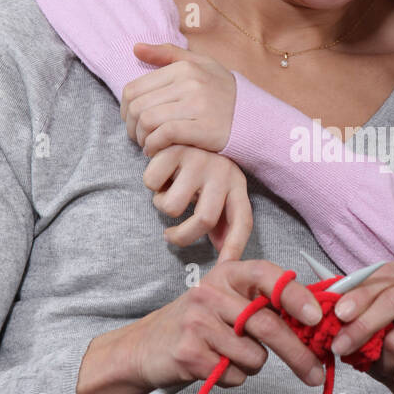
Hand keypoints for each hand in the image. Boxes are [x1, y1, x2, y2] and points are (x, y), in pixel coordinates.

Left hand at [120, 42, 235, 153]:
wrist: (256, 118)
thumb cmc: (225, 92)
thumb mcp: (202, 65)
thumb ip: (168, 54)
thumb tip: (135, 49)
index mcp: (184, 68)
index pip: (134, 88)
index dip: (126, 109)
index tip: (133, 121)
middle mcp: (189, 83)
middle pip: (138, 106)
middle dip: (131, 126)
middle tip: (138, 137)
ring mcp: (197, 105)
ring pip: (148, 121)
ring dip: (141, 138)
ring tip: (147, 144)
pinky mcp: (203, 128)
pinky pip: (164, 135)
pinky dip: (154, 146)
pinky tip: (156, 151)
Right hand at [124, 259, 325, 391]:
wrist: (145, 348)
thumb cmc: (198, 325)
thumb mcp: (227, 301)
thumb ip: (263, 303)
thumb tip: (314, 319)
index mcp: (228, 274)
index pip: (268, 276)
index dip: (296, 295)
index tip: (316, 317)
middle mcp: (211, 293)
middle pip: (268, 326)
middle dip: (298, 355)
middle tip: (316, 373)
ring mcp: (198, 322)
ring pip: (255, 357)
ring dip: (252, 365)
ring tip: (229, 355)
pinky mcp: (189, 352)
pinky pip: (235, 375)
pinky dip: (232, 378)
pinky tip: (214, 365)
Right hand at [143, 144, 252, 260]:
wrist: (186, 127)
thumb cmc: (202, 172)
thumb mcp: (217, 194)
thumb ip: (221, 224)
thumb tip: (223, 256)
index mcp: (237, 186)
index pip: (243, 220)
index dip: (235, 245)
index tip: (225, 266)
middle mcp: (222, 172)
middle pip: (204, 220)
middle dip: (181, 237)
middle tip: (169, 236)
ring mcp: (199, 160)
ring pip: (171, 205)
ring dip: (162, 204)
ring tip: (168, 190)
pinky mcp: (175, 150)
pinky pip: (151, 183)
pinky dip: (151, 184)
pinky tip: (160, 172)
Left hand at [329, 260, 393, 393]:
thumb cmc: (391, 347)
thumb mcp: (368, 327)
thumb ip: (351, 314)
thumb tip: (325, 309)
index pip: (382, 277)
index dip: (358, 295)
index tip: (338, 314)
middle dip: (362, 326)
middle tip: (340, 346)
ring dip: (383, 362)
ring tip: (388, 366)